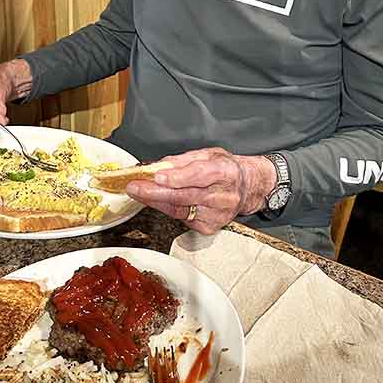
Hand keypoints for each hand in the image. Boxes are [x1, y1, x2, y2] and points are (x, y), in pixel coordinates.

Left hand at [125, 147, 276, 234]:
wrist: (248, 188)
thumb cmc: (225, 169)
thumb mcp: (208, 155)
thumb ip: (182, 160)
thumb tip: (158, 165)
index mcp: (225, 172)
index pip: (200, 175)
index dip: (178, 176)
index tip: (158, 176)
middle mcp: (223, 195)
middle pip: (186, 195)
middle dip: (156, 192)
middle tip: (134, 186)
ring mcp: (217, 214)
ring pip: (180, 209)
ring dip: (155, 201)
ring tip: (137, 192)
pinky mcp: (209, 227)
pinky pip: (181, 218)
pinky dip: (166, 209)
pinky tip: (155, 201)